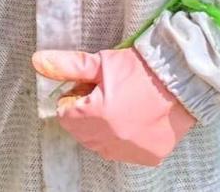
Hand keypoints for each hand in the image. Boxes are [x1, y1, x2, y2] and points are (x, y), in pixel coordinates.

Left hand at [32, 48, 194, 166]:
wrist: (182, 79)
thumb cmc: (140, 69)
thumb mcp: (101, 63)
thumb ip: (68, 66)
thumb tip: (37, 61)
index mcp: (96, 114)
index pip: (66, 115)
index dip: (74, 99)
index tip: (89, 88)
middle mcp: (111, 138)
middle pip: (81, 132)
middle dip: (86, 114)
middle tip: (105, 95)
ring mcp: (130, 150)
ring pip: (100, 145)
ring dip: (102, 129)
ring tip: (120, 106)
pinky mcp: (148, 156)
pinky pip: (124, 152)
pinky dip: (123, 140)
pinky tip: (134, 120)